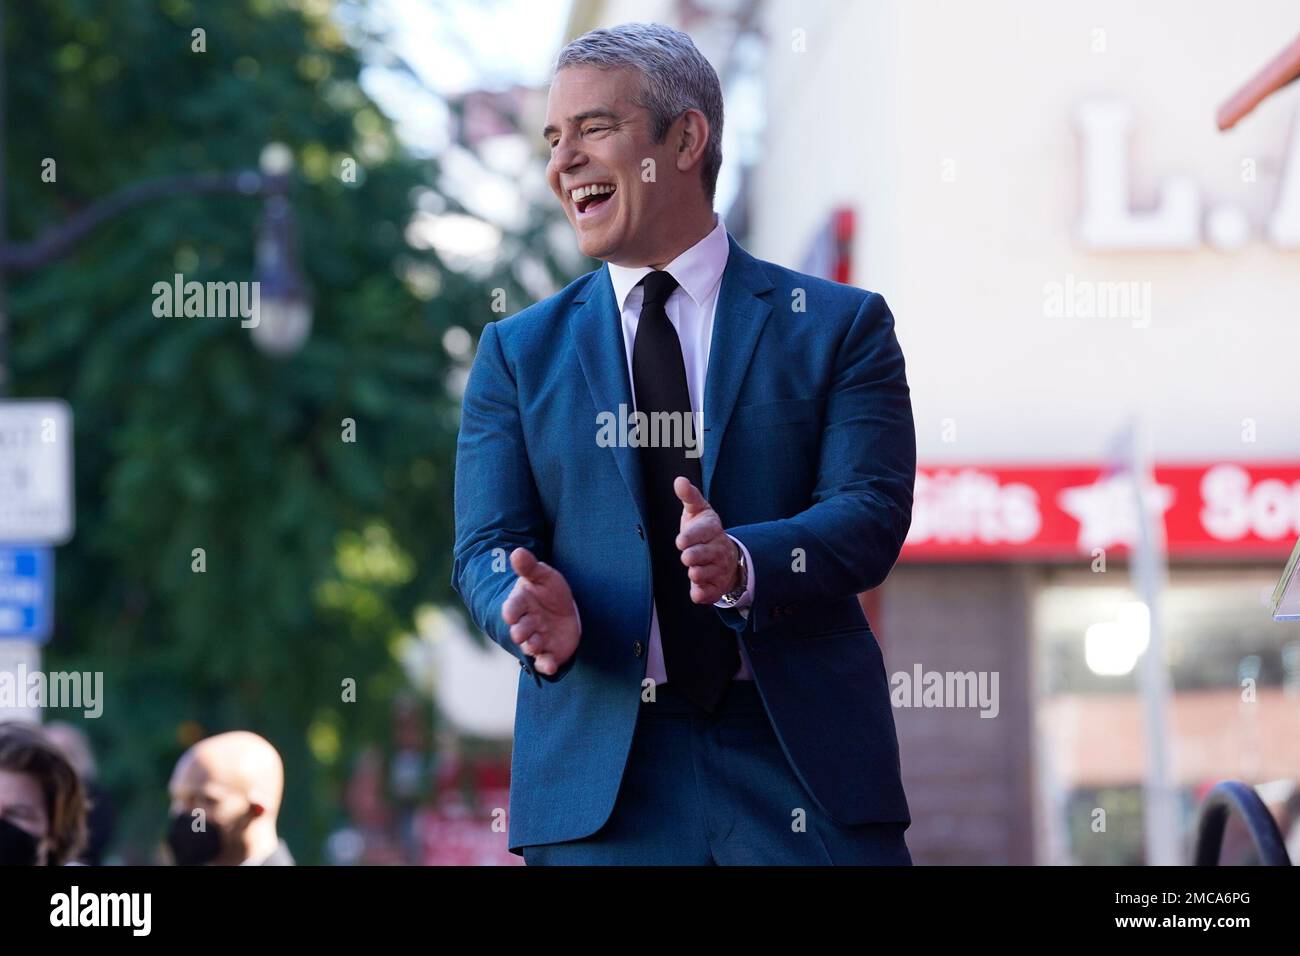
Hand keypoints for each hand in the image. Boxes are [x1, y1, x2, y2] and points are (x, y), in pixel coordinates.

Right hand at [501, 548, 579, 675]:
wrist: (563, 611)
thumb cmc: (549, 591)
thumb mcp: (543, 576)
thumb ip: (530, 567)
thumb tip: (517, 552)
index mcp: (521, 603)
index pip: (513, 607)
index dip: (511, 610)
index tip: (509, 614)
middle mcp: (526, 623)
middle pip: (519, 629)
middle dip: (519, 631)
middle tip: (519, 633)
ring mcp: (536, 639)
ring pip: (530, 645)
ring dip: (531, 646)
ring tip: (535, 645)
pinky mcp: (548, 653)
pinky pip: (544, 661)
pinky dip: (546, 665)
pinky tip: (551, 666)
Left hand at [674, 476, 740, 604]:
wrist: (725, 558)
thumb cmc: (704, 531)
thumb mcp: (698, 511)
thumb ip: (689, 496)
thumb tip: (679, 481)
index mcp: (713, 529)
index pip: (704, 532)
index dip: (692, 536)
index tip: (680, 541)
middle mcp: (718, 549)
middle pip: (705, 555)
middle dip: (694, 556)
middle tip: (686, 557)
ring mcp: (718, 569)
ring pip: (706, 574)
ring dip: (698, 574)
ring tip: (693, 571)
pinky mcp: (715, 587)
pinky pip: (707, 594)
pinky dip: (701, 594)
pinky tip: (696, 590)